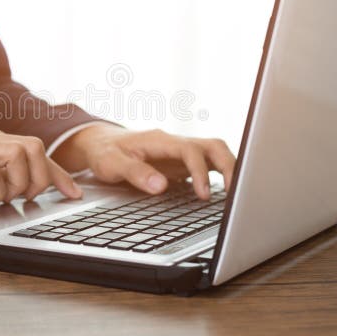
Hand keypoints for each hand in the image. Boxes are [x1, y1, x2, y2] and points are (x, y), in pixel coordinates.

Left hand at [51, 124, 235, 199]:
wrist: (101, 143)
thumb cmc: (106, 152)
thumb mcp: (112, 164)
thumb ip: (136, 173)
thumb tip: (161, 186)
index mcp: (160, 140)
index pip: (190, 150)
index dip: (201, 172)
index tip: (203, 195)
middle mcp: (175, 143)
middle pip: (213, 146)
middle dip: (228, 167)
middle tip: (234, 193)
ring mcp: (181, 152)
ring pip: (215, 152)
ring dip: (229, 169)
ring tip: (235, 195)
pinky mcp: (182, 163)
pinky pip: (209, 164)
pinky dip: (220, 175)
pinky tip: (222, 194)